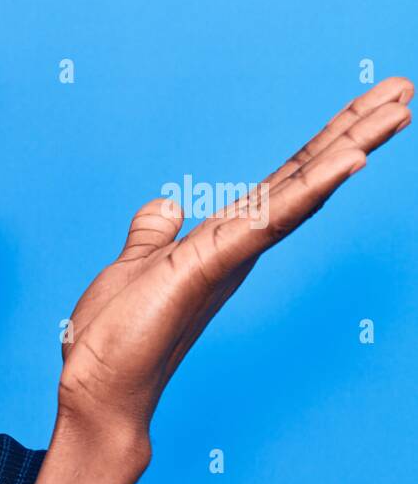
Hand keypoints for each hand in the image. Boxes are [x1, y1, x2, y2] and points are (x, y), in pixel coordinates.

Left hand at [56, 77, 412, 451]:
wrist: (97, 392)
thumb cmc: (114, 340)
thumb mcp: (135, 267)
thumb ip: (154, 235)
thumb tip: (167, 205)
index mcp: (224, 240)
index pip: (283, 182)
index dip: (324, 143)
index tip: (366, 105)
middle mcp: (239, 248)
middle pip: (305, 179)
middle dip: (354, 133)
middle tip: (404, 90)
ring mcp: (229, 258)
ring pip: (299, 194)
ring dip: (348, 149)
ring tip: (398, 110)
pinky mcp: (208, 267)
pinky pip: (266, 221)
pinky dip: (308, 191)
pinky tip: (347, 161)